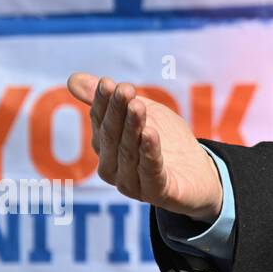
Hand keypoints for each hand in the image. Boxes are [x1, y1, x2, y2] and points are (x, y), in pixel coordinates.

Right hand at [67, 73, 223, 222]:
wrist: (200, 174)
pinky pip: (150, 171)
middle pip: (112, 136)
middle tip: (125, 90)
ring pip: (128, 153)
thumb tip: (72, 79)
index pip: (100, 122)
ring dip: (132, 128)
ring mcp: (132, 183)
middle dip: (117, 112)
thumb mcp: (144, 114)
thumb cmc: (168, 141)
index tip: (108, 83)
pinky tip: (150, 134)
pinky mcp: (157, 192)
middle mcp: (113, 168)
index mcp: (106, 148)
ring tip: (137, 106)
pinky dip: (149, 152)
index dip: (103, 102)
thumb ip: (113, 100)